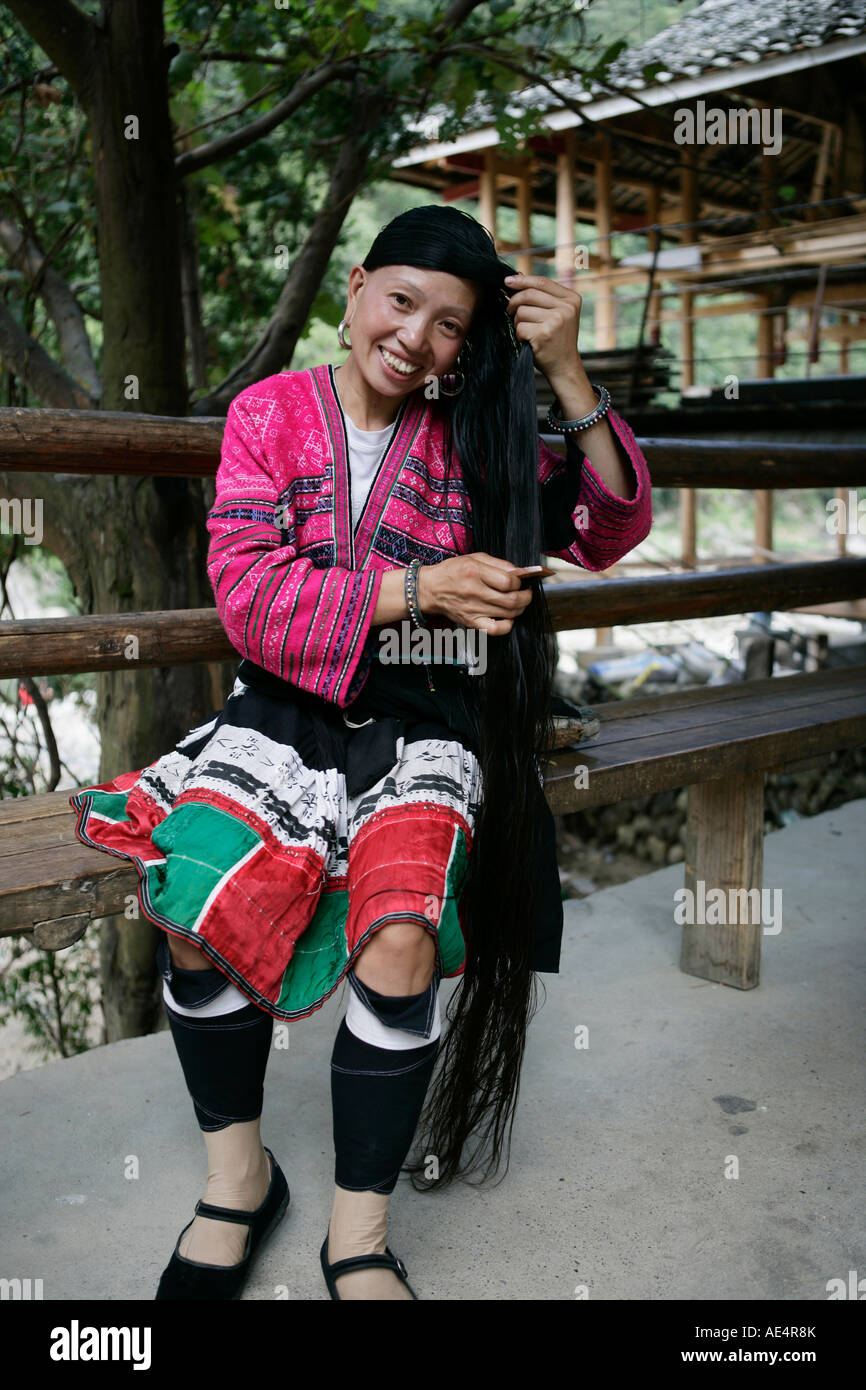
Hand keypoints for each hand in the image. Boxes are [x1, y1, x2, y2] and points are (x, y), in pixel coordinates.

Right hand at [419, 553, 541, 634]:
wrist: (430, 589)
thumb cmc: (452, 572)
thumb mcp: (474, 558)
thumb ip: (498, 564)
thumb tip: (520, 572)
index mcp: (475, 572)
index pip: (508, 582)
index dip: (519, 582)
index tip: (520, 581)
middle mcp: (474, 591)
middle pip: (511, 600)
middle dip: (525, 597)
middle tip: (526, 593)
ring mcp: (473, 609)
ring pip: (507, 614)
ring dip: (519, 609)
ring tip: (519, 603)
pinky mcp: (470, 622)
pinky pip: (494, 629)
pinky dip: (507, 626)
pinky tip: (508, 618)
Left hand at [503, 272, 583, 383]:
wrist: (565, 366)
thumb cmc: (557, 339)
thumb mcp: (560, 314)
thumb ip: (545, 298)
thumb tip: (516, 279)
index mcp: (572, 298)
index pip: (542, 282)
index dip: (522, 280)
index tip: (507, 281)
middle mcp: (567, 307)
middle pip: (529, 294)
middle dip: (514, 302)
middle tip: (509, 310)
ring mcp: (556, 320)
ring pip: (522, 311)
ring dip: (517, 322)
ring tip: (526, 331)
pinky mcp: (544, 333)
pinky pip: (520, 327)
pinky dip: (519, 335)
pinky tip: (527, 341)